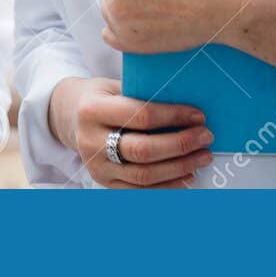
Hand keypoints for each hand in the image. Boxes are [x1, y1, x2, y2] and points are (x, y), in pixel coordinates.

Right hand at [48, 77, 212, 187]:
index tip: (198, 115)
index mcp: (91, 110)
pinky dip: (168, 185)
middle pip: (143, 150)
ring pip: (144, 175)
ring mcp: (96, 166)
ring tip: (203, 156)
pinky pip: (141, 191)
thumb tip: (188, 108)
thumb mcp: (115, 85)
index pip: (140, 115)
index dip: (173, 116)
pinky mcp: (105, 182)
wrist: (70, 116)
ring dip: (180, 167)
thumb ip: (144, 94)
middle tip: (205, 136)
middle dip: (180, 144)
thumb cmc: (101, 96)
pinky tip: (187, 175)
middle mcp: (90, 141)